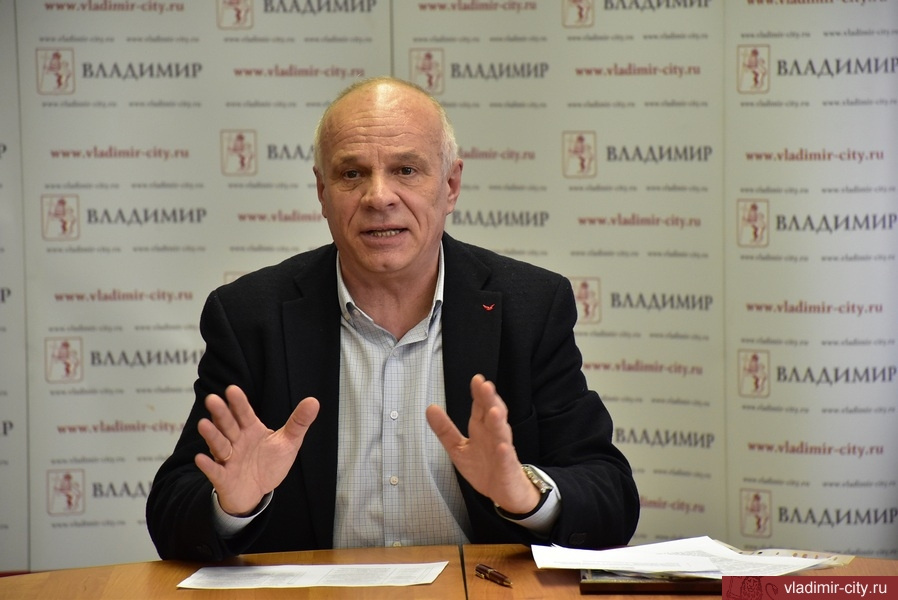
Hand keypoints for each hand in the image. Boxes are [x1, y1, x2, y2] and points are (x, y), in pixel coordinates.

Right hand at [194, 385, 319, 515]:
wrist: (257, 491)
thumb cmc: (269, 463)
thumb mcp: (288, 442)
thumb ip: (299, 422)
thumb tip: (314, 401)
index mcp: (250, 429)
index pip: (244, 413)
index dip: (238, 403)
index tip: (232, 389)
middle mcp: (236, 441)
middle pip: (228, 425)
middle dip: (221, 413)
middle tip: (212, 399)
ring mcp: (228, 459)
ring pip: (219, 445)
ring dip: (211, 435)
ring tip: (204, 424)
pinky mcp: (223, 478)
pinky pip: (215, 471)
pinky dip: (208, 466)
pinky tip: (200, 459)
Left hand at [426, 374, 539, 513]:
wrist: (504, 494)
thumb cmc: (483, 468)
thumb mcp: (457, 448)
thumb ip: (445, 429)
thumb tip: (430, 408)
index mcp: (482, 429)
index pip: (481, 408)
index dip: (479, 394)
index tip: (477, 379)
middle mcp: (494, 436)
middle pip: (493, 415)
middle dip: (490, 400)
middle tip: (485, 386)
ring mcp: (503, 452)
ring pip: (502, 434)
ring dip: (498, 422)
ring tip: (494, 411)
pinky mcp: (508, 469)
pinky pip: (506, 460)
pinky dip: (505, 453)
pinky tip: (502, 447)